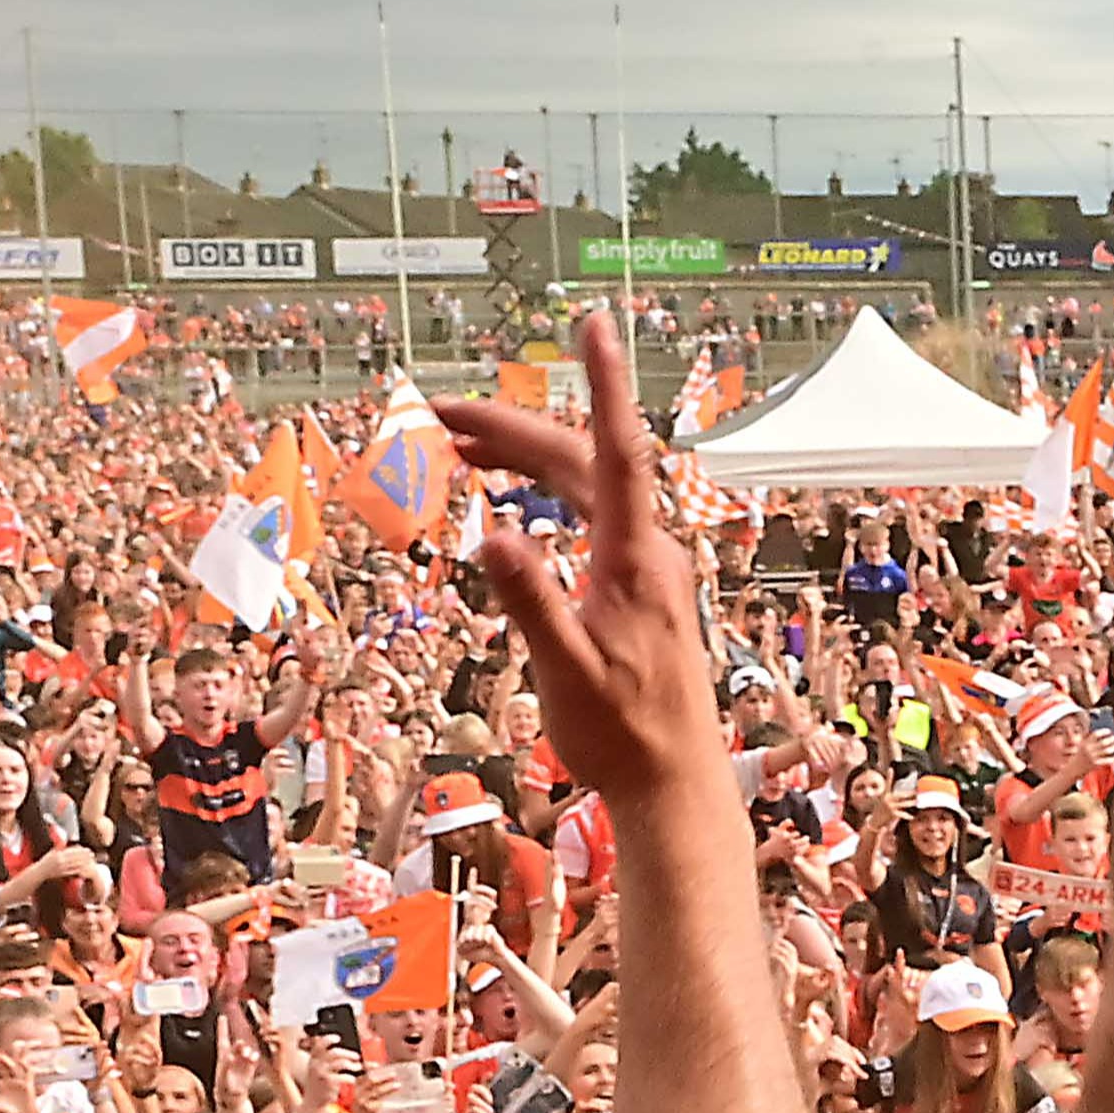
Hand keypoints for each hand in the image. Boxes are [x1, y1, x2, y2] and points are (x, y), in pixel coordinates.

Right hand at [441, 320, 722, 808]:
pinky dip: (545, 498)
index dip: (604, 384)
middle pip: (580, 463)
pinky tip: (510, 505)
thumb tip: (492, 536)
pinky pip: (589, 518)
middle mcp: (648, 553)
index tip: (594, 326)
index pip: (619, 450)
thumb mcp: (565, 671)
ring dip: (524, 461)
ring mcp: (646, 571)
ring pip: (583, 489)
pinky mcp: (639, 591)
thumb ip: (530, 601)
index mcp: (635, 560)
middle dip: (512, 430)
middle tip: (440, 413)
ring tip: (458, 447)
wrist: (673, 786)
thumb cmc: (623, 737)